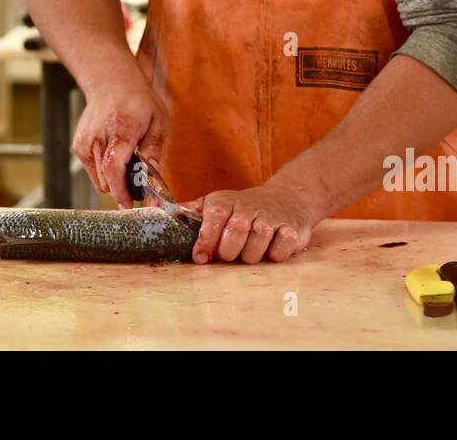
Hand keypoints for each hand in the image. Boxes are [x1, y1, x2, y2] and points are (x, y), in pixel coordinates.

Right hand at [71, 72, 167, 207]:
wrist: (111, 82)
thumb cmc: (138, 100)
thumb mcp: (157, 122)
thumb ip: (154, 152)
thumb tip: (154, 180)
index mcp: (120, 131)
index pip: (114, 169)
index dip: (121, 192)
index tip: (129, 206)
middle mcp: (97, 138)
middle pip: (106, 179)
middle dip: (122, 188)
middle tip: (137, 184)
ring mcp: (85, 142)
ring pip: (99, 179)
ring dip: (113, 180)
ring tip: (127, 164)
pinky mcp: (79, 146)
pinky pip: (92, 171)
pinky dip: (104, 171)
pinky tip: (114, 155)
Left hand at [187, 178, 320, 263]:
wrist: (286, 198)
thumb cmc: (244, 208)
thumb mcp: (217, 204)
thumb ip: (192, 213)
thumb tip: (164, 218)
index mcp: (225, 202)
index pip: (213, 218)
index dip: (206, 240)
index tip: (201, 258)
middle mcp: (248, 208)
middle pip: (235, 234)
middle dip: (229, 251)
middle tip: (229, 254)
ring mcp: (271, 218)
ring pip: (257, 246)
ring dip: (251, 255)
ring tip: (250, 251)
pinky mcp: (292, 230)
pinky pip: (280, 251)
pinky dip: (275, 255)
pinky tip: (271, 249)